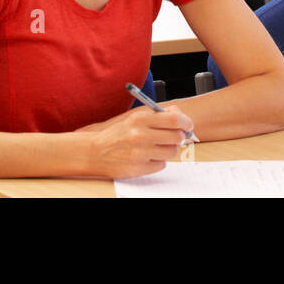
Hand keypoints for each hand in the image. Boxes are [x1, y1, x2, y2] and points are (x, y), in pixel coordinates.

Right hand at [75, 104, 193, 178]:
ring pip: (172, 152)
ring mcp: (139, 153)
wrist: (95, 152)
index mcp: (140, 119)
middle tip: (175, 137)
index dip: (185, 122)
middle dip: (179, 137)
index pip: (174, 119)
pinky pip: (162, 165)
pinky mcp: (138, 168)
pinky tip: (148, 157)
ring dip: (169, 149)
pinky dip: (158, 161)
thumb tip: (180, 115)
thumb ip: (158, 115)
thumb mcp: (135, 118)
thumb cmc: (118, 134)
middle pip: (177, 137)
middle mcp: (140, 135)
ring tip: (158, 147)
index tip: (187, 125)